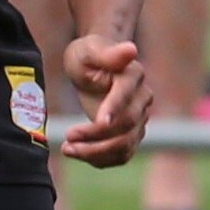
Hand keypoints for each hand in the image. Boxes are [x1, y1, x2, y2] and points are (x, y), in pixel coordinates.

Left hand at [60, 36, 152, 167]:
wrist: (93, 67)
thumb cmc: (88, 55)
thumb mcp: (89, 50)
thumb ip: (107, 54)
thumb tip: (131, 50)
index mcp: (133, 76)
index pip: (126, 96)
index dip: (114, 109)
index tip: (98, 121)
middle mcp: (142, 99)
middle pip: (126, 125)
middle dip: (96, 135)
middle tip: (68, 136)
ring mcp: (139, 119)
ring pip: (125, 145)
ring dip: (96, 152)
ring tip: (67, 148)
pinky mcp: (130, 134)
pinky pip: (121, 155)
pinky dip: (100, 160)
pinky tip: (78, 153)